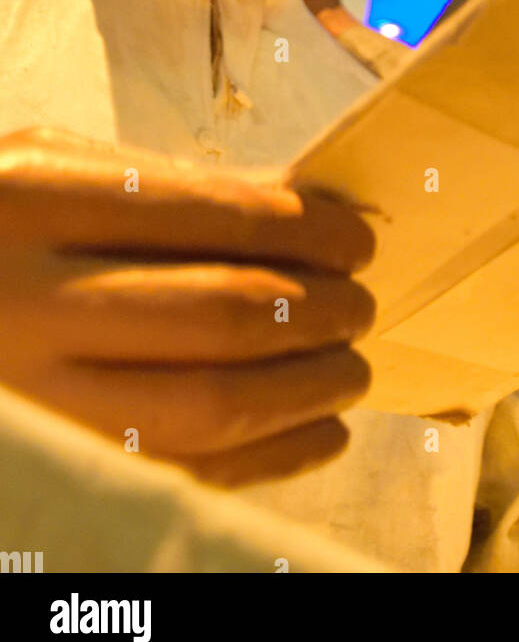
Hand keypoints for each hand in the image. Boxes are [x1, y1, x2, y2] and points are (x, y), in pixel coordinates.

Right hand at [0, 127, 375, 485]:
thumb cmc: (14, 220)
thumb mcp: (76, 169)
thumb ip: (186, 185)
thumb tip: (317, 207)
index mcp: (39, 200)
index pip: (204, 216)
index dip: (303, 232)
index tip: (357, 242)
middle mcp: (30, 298)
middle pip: (214, 318)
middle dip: (316, 314)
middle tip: (360, 307)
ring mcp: (39, 389)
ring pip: (204, 410)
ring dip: (306, 391)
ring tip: (351, 367)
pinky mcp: (59, 453)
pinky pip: (181, 472)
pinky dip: (273, 458)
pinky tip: (323, 431)